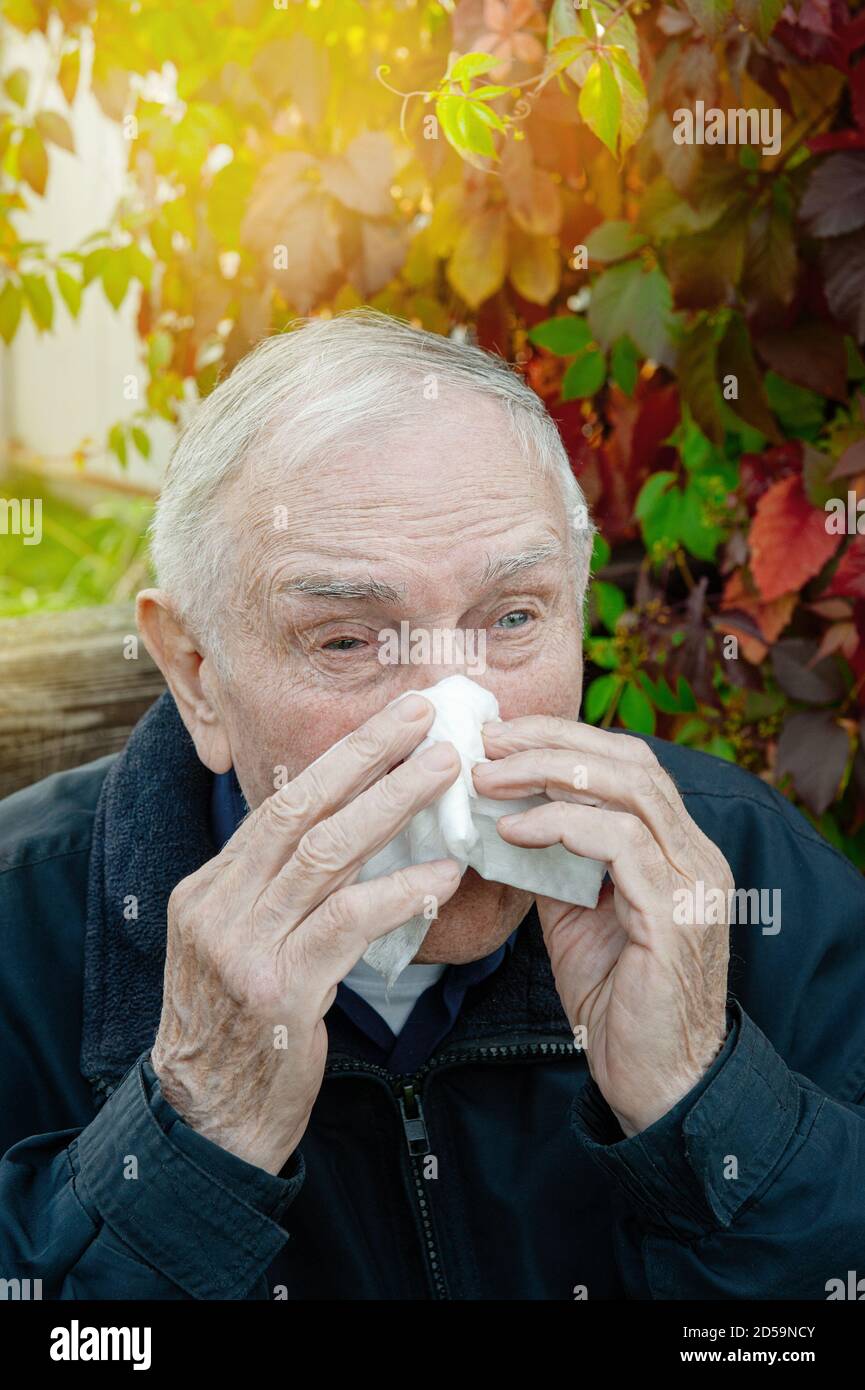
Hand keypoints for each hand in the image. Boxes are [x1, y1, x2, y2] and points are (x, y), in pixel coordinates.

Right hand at [151, 694, 461, 1173]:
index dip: (341, 758)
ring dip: (390, 805)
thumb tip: (352, 834)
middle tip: (423, 714)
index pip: (279, 804)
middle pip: (296, 809)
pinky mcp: (278, 991)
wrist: (210, 1123)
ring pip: (323, 853)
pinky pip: (345, 923)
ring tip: (445, 772)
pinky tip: (441, 873)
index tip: (393, 721)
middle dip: (364, 754)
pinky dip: (396, 891)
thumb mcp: (243, 947)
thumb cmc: (243, 1031)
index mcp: (210, 888)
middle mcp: (218, 906)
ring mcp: (243, 947)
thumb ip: (281, 893)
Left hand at [472, 717, 731, 1136]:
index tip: (499, 739)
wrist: (658, 1084)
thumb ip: (554, 865)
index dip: (564, 738)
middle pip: (631, 761)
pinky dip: (562, 825)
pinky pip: (621, 843)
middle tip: (487, 742)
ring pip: (629, 790)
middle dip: (552, 740)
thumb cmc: (616, 1004)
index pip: (629, 763)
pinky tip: (515, 831)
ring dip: (549, 773)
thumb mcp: (574, 919)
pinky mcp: (678, 914)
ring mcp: (693, 882)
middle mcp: (696, 854)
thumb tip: (500, 818)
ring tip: (490, 779)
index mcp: (677, 849)